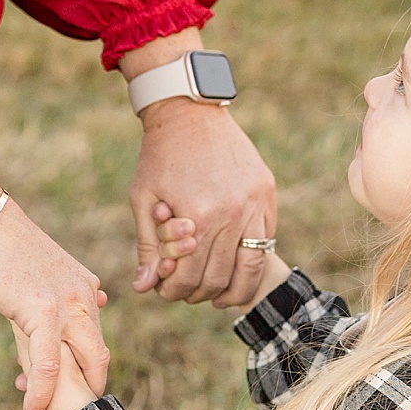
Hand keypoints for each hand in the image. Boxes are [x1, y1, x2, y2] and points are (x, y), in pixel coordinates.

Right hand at [0, 73, 107, 409]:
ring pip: (78, 364)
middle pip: (95, 357)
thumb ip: (64, 296)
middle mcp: (85, 296)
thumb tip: (94, 303)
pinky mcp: (41, 309)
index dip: (81, 373)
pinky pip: (47, 363)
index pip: (94, 341)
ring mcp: (66, 303)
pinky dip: (41, 391)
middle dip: (82, 391)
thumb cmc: (1, 246)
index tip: (63, 393)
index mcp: (86, 288)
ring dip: (65, 399)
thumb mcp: (42, 273)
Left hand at [129, 101, 276, 306]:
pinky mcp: (267, 195)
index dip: (175, 290)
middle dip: (200, 293)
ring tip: (219, 296)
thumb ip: (147, 247)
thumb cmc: (160, 157)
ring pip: (252, 267)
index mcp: (199, 218)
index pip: (190, 276)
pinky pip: (266, 240)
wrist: (190, 113)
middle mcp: (232, 214)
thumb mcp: (143, 200)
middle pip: (220, 276)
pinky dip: (251, 260)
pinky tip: (236, 267)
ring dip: (235, 289)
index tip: (166, 291)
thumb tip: (144, 288)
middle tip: (189, 294)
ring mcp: (255, 204)